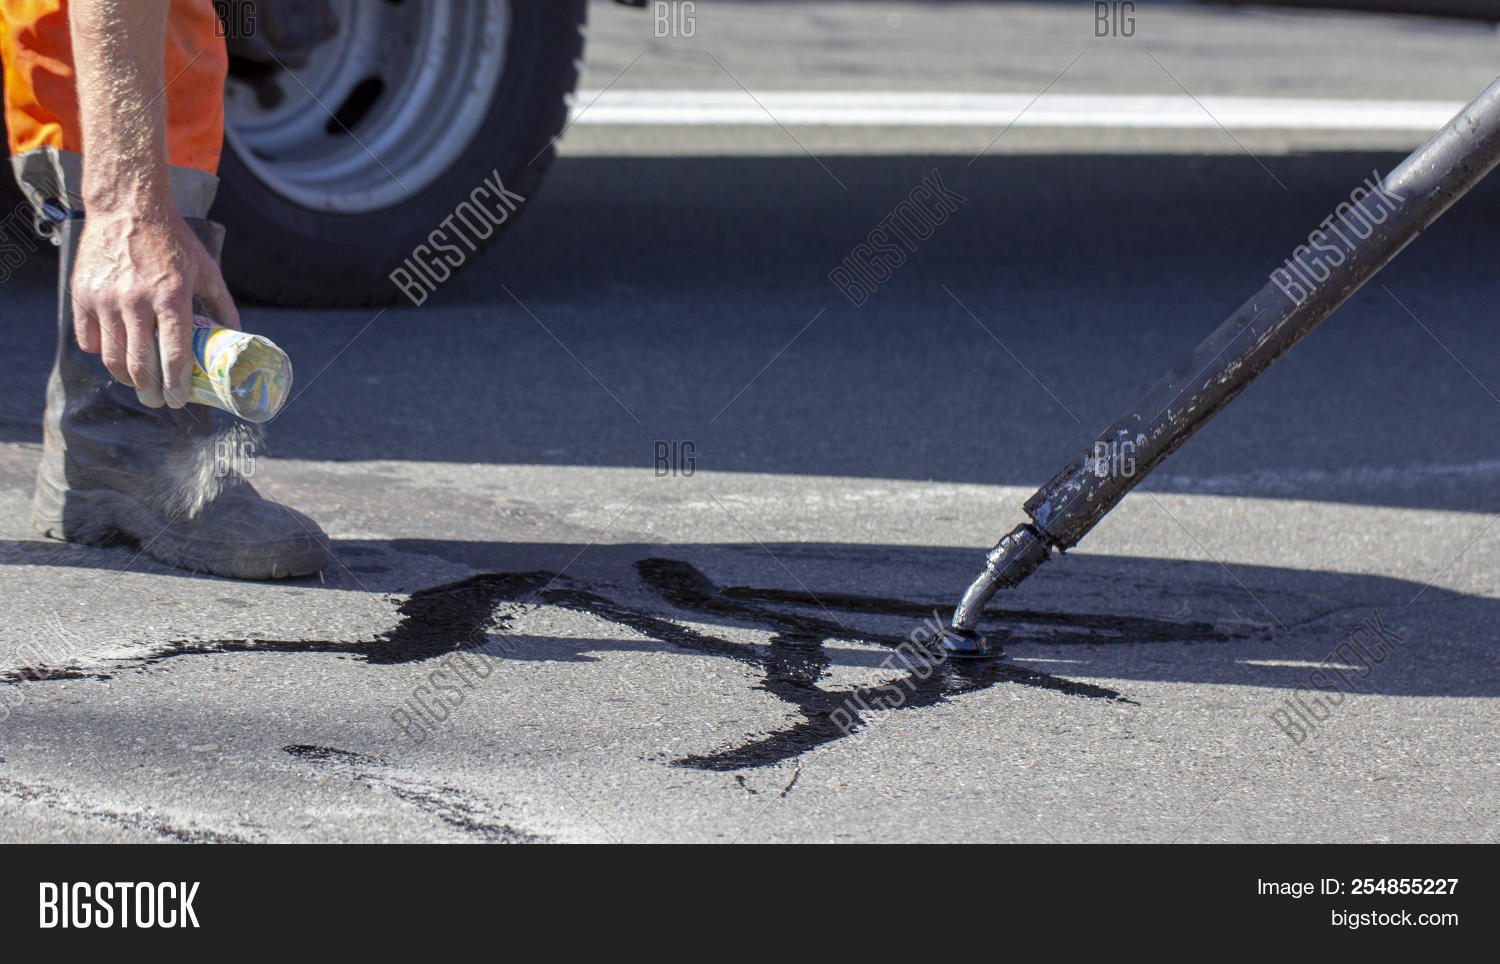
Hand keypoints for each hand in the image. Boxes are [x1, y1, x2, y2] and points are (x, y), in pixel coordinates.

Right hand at [69, 202, 240, 407]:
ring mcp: (106, 298)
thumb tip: (236, 334)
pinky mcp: (82, 294)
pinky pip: (88, 339)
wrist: (127, 207)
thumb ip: (222, 304)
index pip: (173, 354)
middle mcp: (136, 300)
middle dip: (149, 391)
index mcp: (171, 296)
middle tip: (156, 401)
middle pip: (139, 364)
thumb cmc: (172, 240)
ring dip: (125, 378)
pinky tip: (114, 355)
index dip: (176, 384)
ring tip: (138, 383)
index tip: (178, 400)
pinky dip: (100, 353)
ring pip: (111, 357)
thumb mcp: (206, 270)